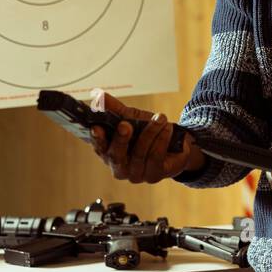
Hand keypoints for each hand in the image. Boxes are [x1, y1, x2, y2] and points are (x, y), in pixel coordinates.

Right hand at [88, 89, 204, 183]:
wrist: (174, 144)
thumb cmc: (147, 131)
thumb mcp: (131, 117)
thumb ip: (115, 108)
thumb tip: (99, 96)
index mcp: (109, 152)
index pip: (99, 147)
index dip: (97, 139)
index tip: (96, 127)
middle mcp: (119, 167)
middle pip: (116, 155)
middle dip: (121, 139)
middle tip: (125, 124)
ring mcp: (136, 174)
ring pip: (139, 153)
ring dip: (150, 132)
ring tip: (160, 118)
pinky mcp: (154, 175)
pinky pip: (155, 157)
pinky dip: (161, 140)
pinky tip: (167, 129)